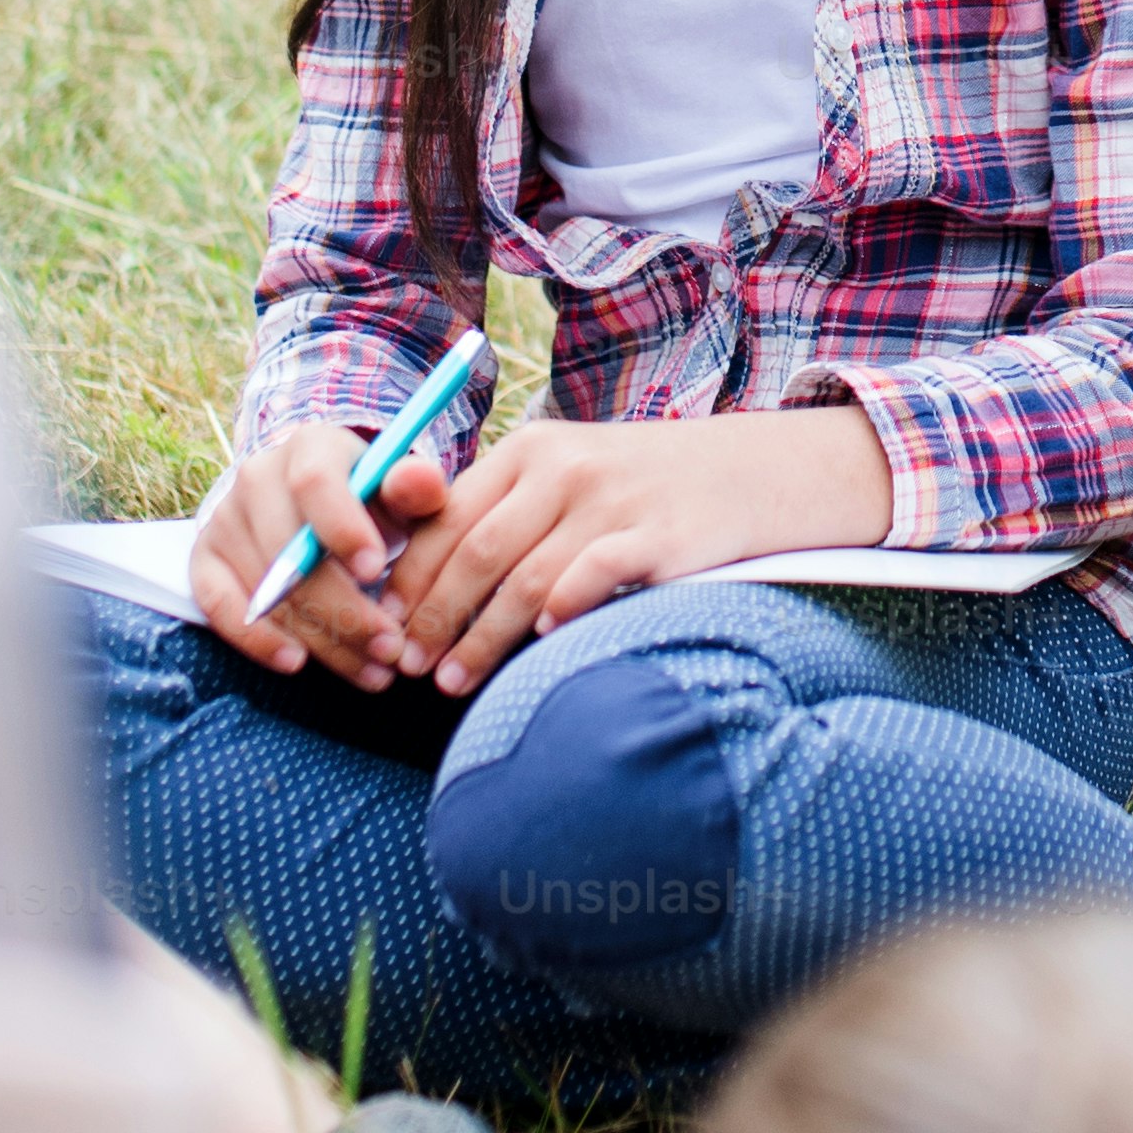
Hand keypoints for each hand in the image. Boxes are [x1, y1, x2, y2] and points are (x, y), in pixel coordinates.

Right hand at [188, 425, 449, 682]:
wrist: (315, 501)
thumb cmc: (368, 500)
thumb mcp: (398, 489)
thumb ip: (416, 488)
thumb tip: (422, 482)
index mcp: (309, 447)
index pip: (316, 483)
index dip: (343, 528)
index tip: (376, 570)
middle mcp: (256, 477)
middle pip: (289, 550)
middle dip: (345, 608)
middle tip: (390, 647)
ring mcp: (225, 520)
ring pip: (267, 590)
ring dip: (321, 638)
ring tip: (372, 669)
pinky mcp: (205, 560)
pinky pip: (218, 605)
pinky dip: (257, 639)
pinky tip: (298, 662)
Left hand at [380, 406, 892, 691]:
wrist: (746, 470)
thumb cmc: (637, 486)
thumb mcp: (565, 474)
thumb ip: (502, 513)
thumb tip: (419, 586)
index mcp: (529, 451)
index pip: (447, 519)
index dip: (408, 579)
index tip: (385, 628)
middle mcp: (564, 469)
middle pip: (477, 554)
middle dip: (434, 618)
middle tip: (409, 668)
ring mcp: (612, 500)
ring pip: (525, 578)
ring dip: (482, 638)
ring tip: (454, 681)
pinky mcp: (657, 534)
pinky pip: (595, 574)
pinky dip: (564, 608)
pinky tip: (543, 641)